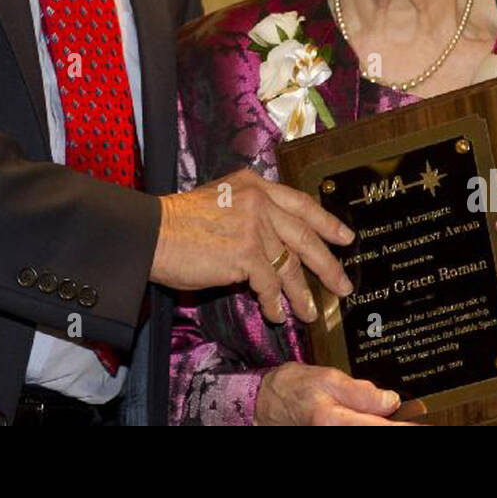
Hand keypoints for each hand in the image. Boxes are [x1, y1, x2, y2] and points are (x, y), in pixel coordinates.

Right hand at [149, 169, 353, 323]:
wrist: (152, 234)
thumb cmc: (178, 224)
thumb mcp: (220, 202)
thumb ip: (251, 214)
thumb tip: (276, 247)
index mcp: (254, 184)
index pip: (300, 203)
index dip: (325, 222)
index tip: (344, 236)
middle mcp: (259, 200)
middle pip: (305, 235)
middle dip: (327, 264)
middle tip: (342, 284)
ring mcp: (255, 225)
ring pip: (289, 264)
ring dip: (300, 293)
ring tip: (309, 311)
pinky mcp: (246, 252)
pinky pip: (270, 283)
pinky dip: (275, 302)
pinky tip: (276, 313)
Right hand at [255, 363, 406, 424]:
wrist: (264, 404)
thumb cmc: (292, 387)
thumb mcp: (325, 378)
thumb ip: (359, 391)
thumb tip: (391, 401)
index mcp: (334, 420)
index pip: (380, 428)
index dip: (405, 427)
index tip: (424, 423)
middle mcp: (334, 435)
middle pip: (376, 433)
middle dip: (397, 426)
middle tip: (417, 419)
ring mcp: (332, 437)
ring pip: (367, 432)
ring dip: (384, 426)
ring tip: (401, 418)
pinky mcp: (330, 435)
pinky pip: (357, 432)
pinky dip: (372, 426)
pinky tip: (381, 421)